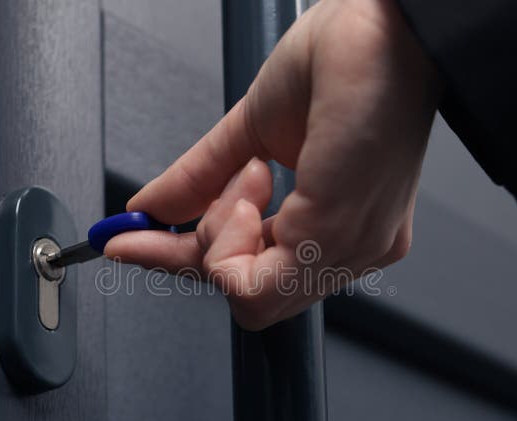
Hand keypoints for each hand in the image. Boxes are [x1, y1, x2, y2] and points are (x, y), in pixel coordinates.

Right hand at [105, 0, 440, 329]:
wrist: (386, 24)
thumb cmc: (345, 62)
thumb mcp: (250, 133)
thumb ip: (198, 181)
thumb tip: (151, 212)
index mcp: (333, 223)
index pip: (250, 272)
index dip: (183, 262)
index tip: (130, 247)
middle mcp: (348, 246)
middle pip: (248, 295)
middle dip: (194, 251)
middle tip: (156, 223)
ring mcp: (350, 248)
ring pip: (248, 297)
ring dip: (220, 232)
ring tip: (247, 173)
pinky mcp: (340, 238)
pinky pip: (255, 285)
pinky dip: (230, 236)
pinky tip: (253, 181)